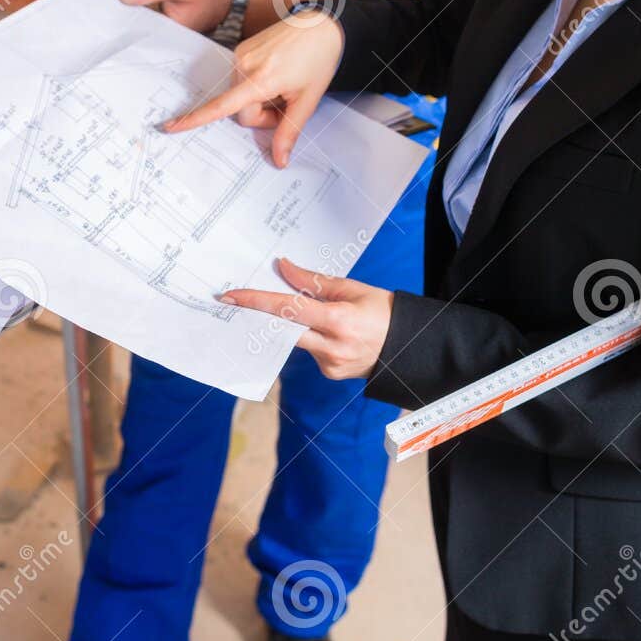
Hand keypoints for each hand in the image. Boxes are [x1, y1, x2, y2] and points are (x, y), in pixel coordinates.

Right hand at [163, 10, 343, 165]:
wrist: (322, 25)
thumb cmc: (319, 61)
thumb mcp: (307, 100)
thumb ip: (289, 132)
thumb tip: (279, 162)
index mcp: (260, 79)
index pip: (222, 106)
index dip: (195, 119)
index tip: (170, 127)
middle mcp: (243, 65)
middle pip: (240, 111)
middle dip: (261, 115)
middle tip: (287, 101)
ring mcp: (239, 55)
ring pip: (239, 97)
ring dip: (258, 99)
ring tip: (283, 83)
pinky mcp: (239, 49)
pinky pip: (240, 81)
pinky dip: (255, 85)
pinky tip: (276, 72)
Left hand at [220, 258, 393, 380]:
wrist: (409, 347)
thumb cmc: (383, 312)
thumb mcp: (352, 288)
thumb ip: (313, 281)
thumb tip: (283, 267)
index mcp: (338, 320)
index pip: (288, 309)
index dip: (256, 301)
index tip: (231, 296)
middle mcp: (332, 347)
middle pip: (282, 329)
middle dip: (261, 316)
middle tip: (239, 303)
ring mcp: (330, 365)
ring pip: (295, 340)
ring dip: (292, 325)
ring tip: (305, 312)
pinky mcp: (329, 374)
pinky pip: (308, 350)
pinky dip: (309, 337)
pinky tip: (325, 332)